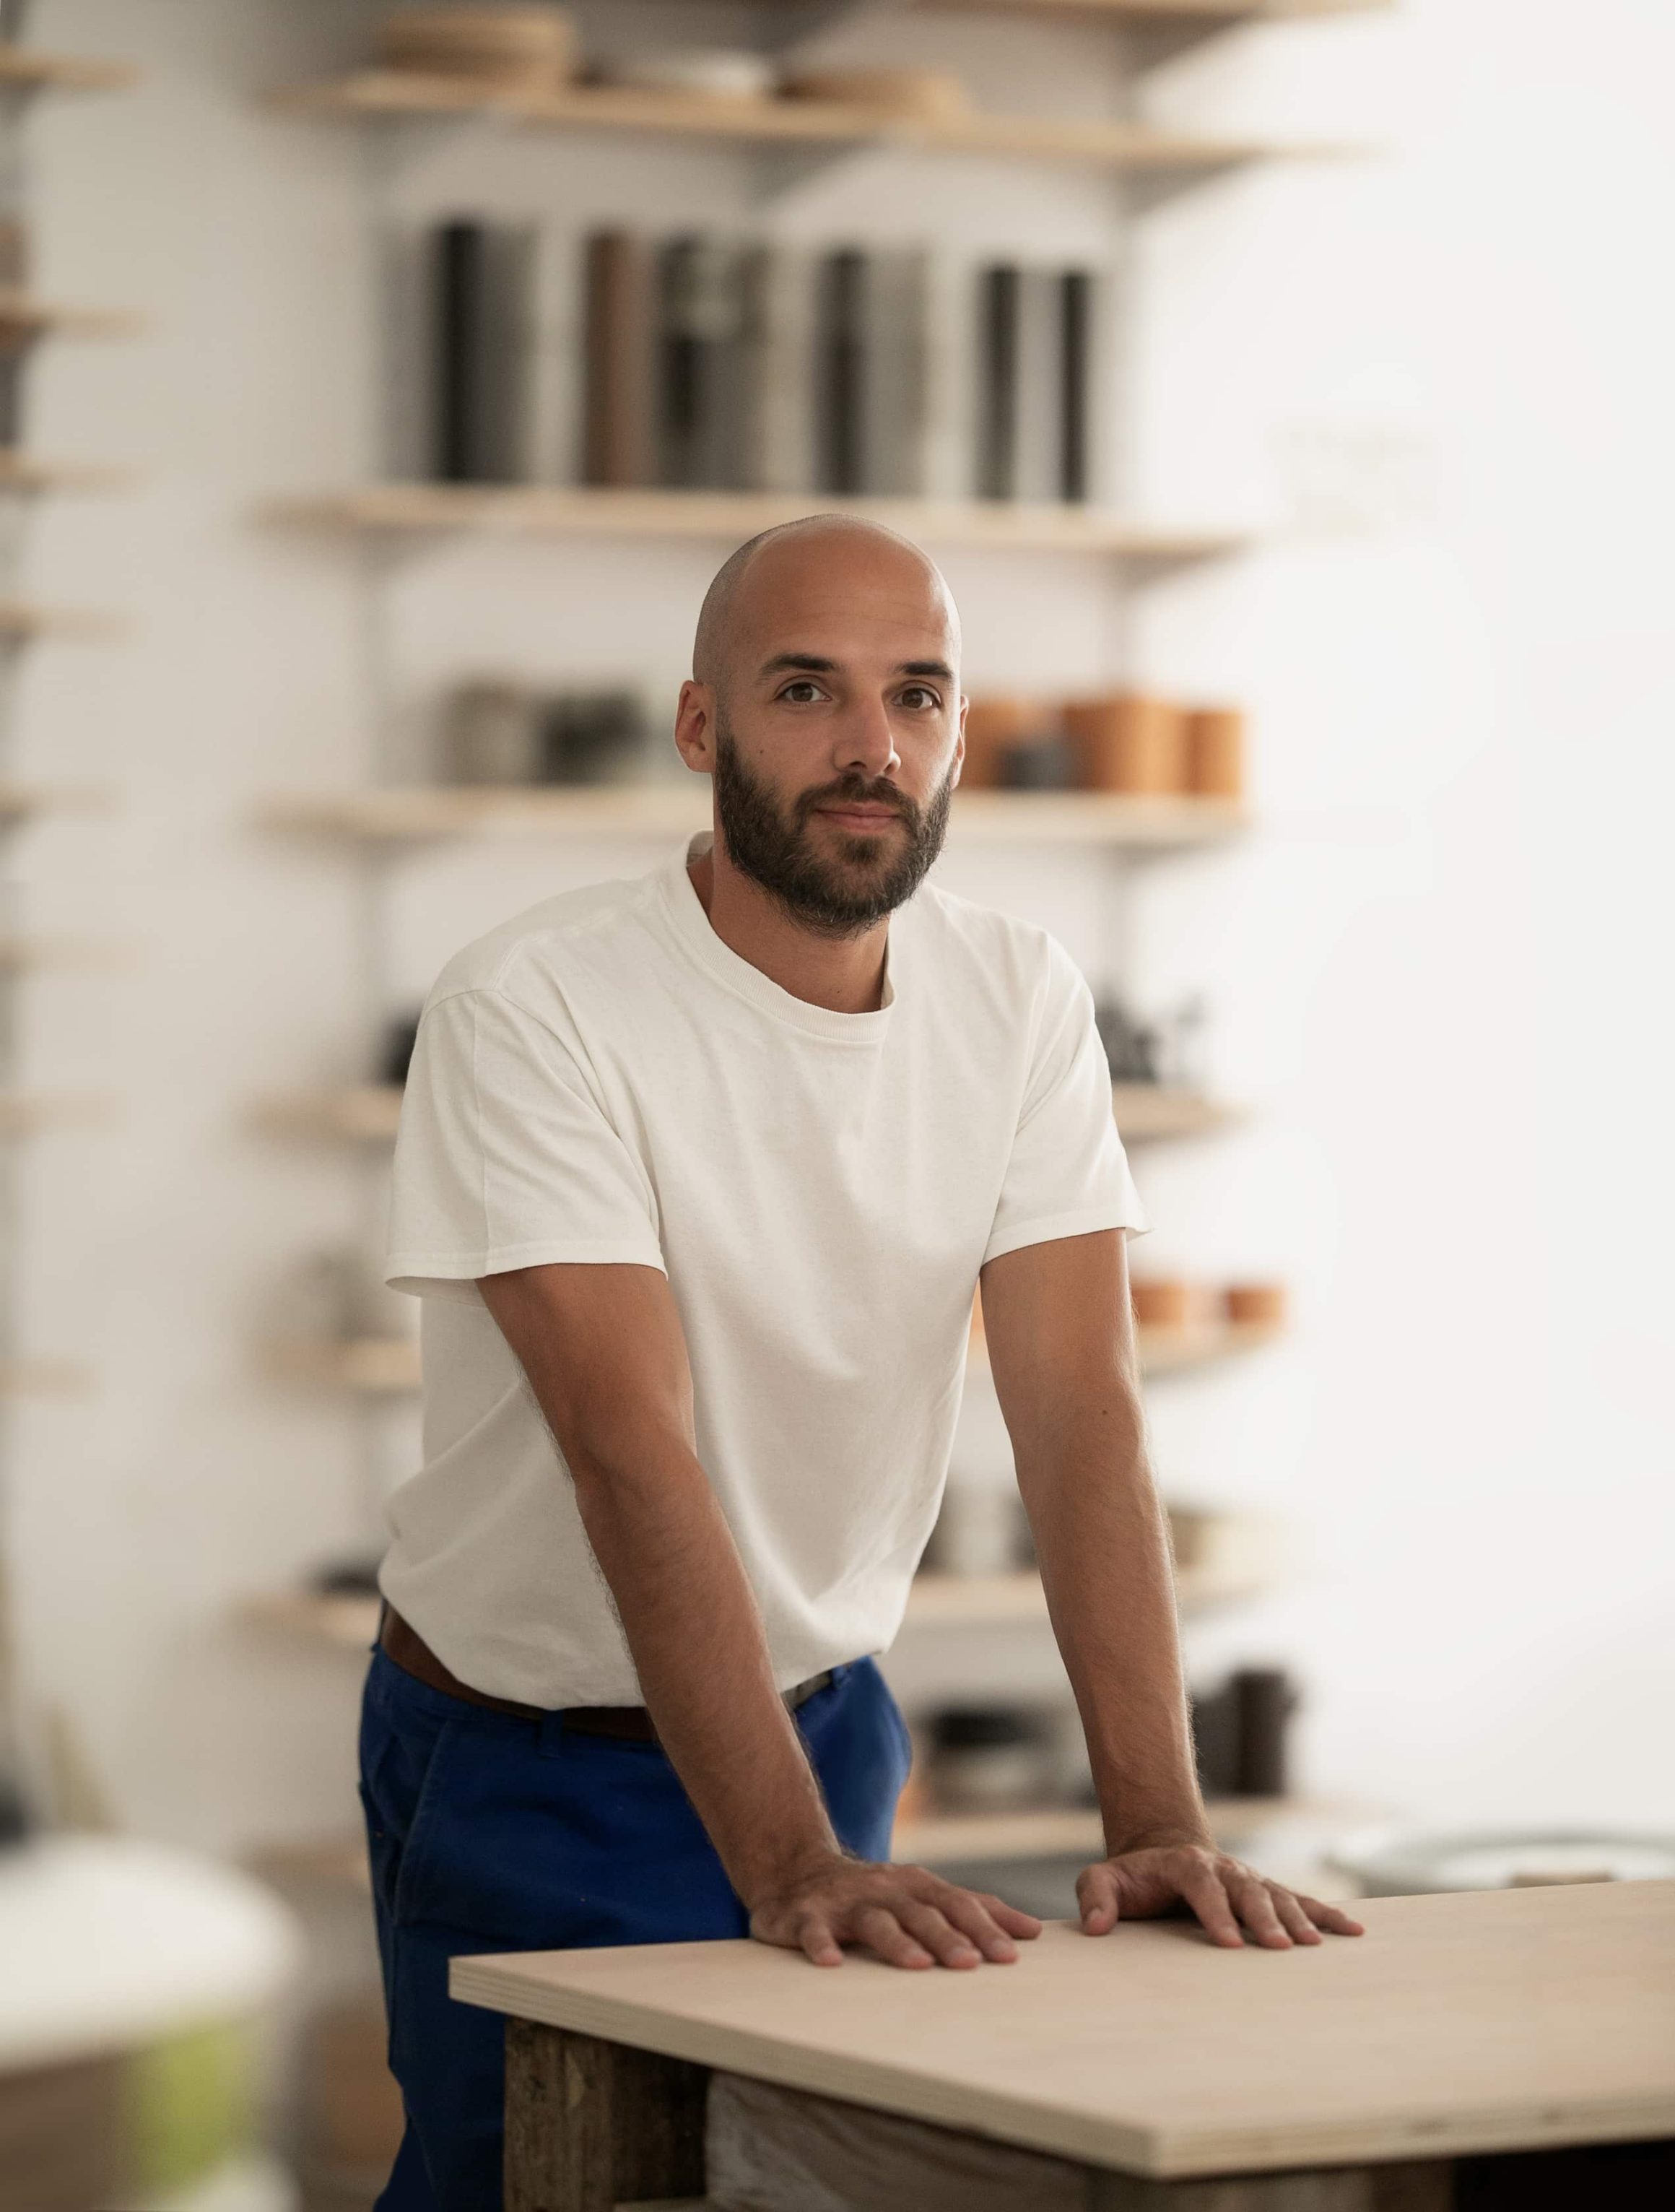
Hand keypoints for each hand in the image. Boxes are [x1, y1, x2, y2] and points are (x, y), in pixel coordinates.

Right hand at [750, 1853, 1043, 1969]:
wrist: (801, 1871)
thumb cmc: (878, 1894)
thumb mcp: (925, 1895)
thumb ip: (974, 1911)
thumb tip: (1033, 1931)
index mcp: (917, 1887)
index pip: (957, 1905)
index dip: (984, 1928)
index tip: (1012, 1956)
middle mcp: (886, 1890)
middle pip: (921, 1913)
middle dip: (948, 1937)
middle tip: (972, 1963)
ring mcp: (846, 1902)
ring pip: (875, 1921)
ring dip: (898, 1942)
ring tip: (919, 1965)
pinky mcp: (807, 1916)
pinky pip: (814, 1931)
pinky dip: (821, 1944)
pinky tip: (831, 1962)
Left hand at [1077, 1839, 1365, 1948]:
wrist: (1163, 1857)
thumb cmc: (1133, 1879)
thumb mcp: (1103, 1879)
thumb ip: (1096, 1896)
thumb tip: (1096, 1927)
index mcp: (1184, 1863)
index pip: (1201, 1884)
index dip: (1215, 1912)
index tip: (1227, 1943)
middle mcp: (1224, 1868)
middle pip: (1247, 1890)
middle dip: (1264, 1919)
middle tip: (1280, 1948)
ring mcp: (1249, 1879)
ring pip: (1278, 1895)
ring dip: (1298, 1919)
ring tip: (1316, 1946)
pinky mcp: (1266, 1894)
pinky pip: (1301, 1901)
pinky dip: (1327, 1915)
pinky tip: (1353, 1932)